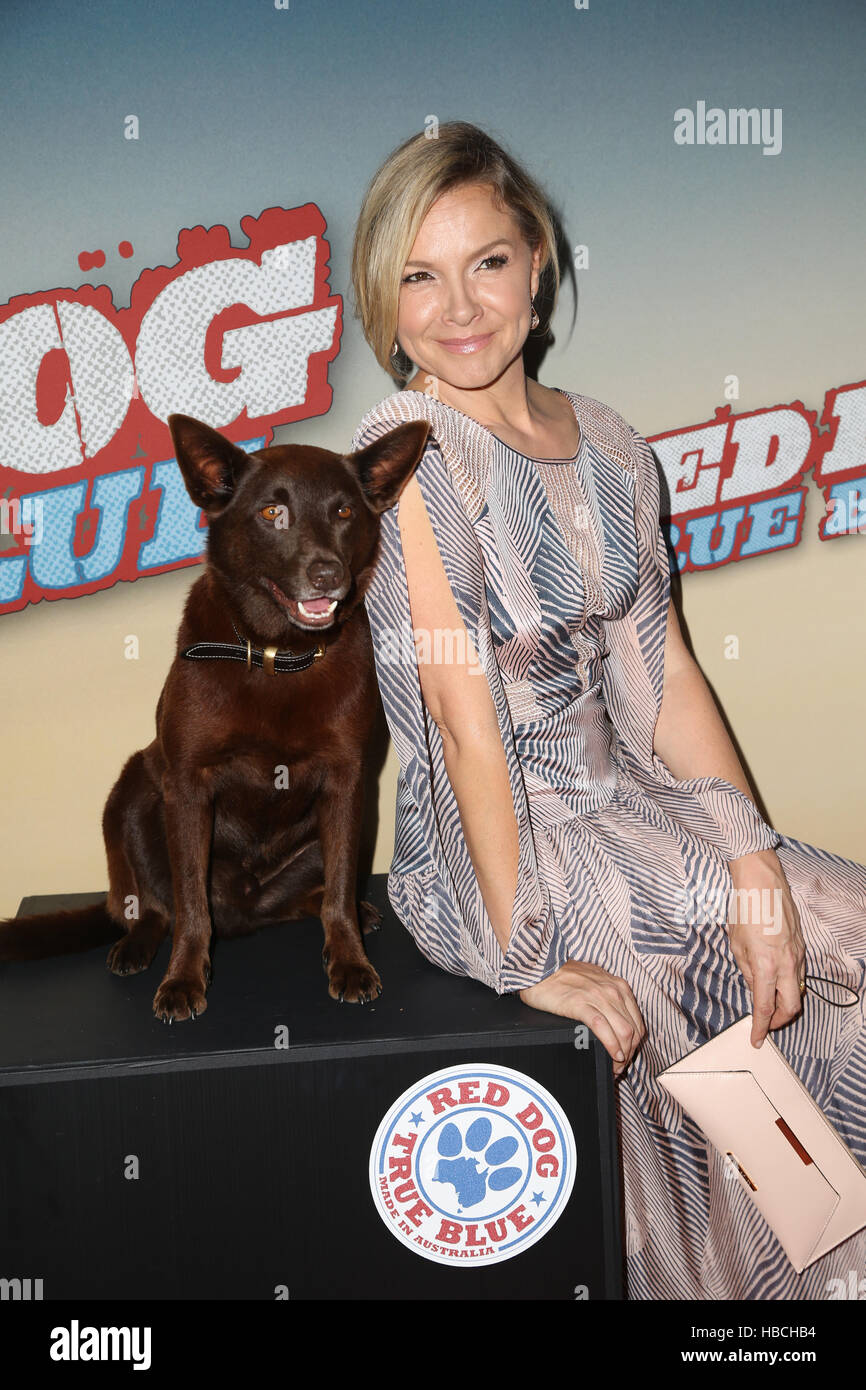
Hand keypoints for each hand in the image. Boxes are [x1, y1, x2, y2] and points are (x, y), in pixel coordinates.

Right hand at [519, 960, 646, 1077]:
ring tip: (613, 1067)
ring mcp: (598, 997)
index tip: (625, 1058)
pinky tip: (610, 1056)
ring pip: (623, 1032)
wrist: (540, 967)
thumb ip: (608, 996)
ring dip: (622, 1054)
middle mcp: (613, 991)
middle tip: (618, 1067)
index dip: (634, 1046)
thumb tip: (615, 1021)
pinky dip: (610, 1046)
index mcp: (619, 987)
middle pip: (633, 1031)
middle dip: (629, 1054)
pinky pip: (603, 1028)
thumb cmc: (564, 976)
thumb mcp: (596, 981)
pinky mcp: (581, 1004)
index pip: (637, 1023)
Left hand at [726, 848, 805, 1047]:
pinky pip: (800, 974)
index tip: (756, 1039)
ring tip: (769, 1003)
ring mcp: (798, 956)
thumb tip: (754, 988)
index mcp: (766, 966)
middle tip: (765, 1024)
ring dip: (786, 1003)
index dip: (760, 1028)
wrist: (763, 884)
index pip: (765, 1008)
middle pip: (792, 1007)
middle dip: (779, 1021)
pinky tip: (777, 981)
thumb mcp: (736, 945)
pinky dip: (790, 985)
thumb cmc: (745, 910)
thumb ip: (747, 971)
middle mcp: (787, 964)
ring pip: (799, 991)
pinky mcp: (802, 947)